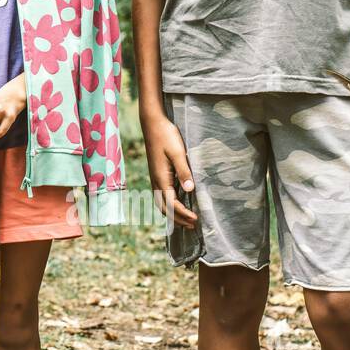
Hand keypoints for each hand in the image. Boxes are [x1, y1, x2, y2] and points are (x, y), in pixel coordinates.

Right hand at [143, 114, 196, 228]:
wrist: (153, 123)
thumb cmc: (166, 136)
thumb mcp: (178, 152)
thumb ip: (183, 171)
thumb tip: (189, 190)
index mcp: (161, 178)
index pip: (172, 204)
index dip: (184, 214)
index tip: (196, 219)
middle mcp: (156, 181)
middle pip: (164, 208)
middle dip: (177, 219)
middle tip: (193, 225)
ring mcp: (155, 178)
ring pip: (161, 203)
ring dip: (173, 213)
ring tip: (186, 219)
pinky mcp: (157, 173)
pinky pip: (162, 195)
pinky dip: (169, 204)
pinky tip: (178, 202)